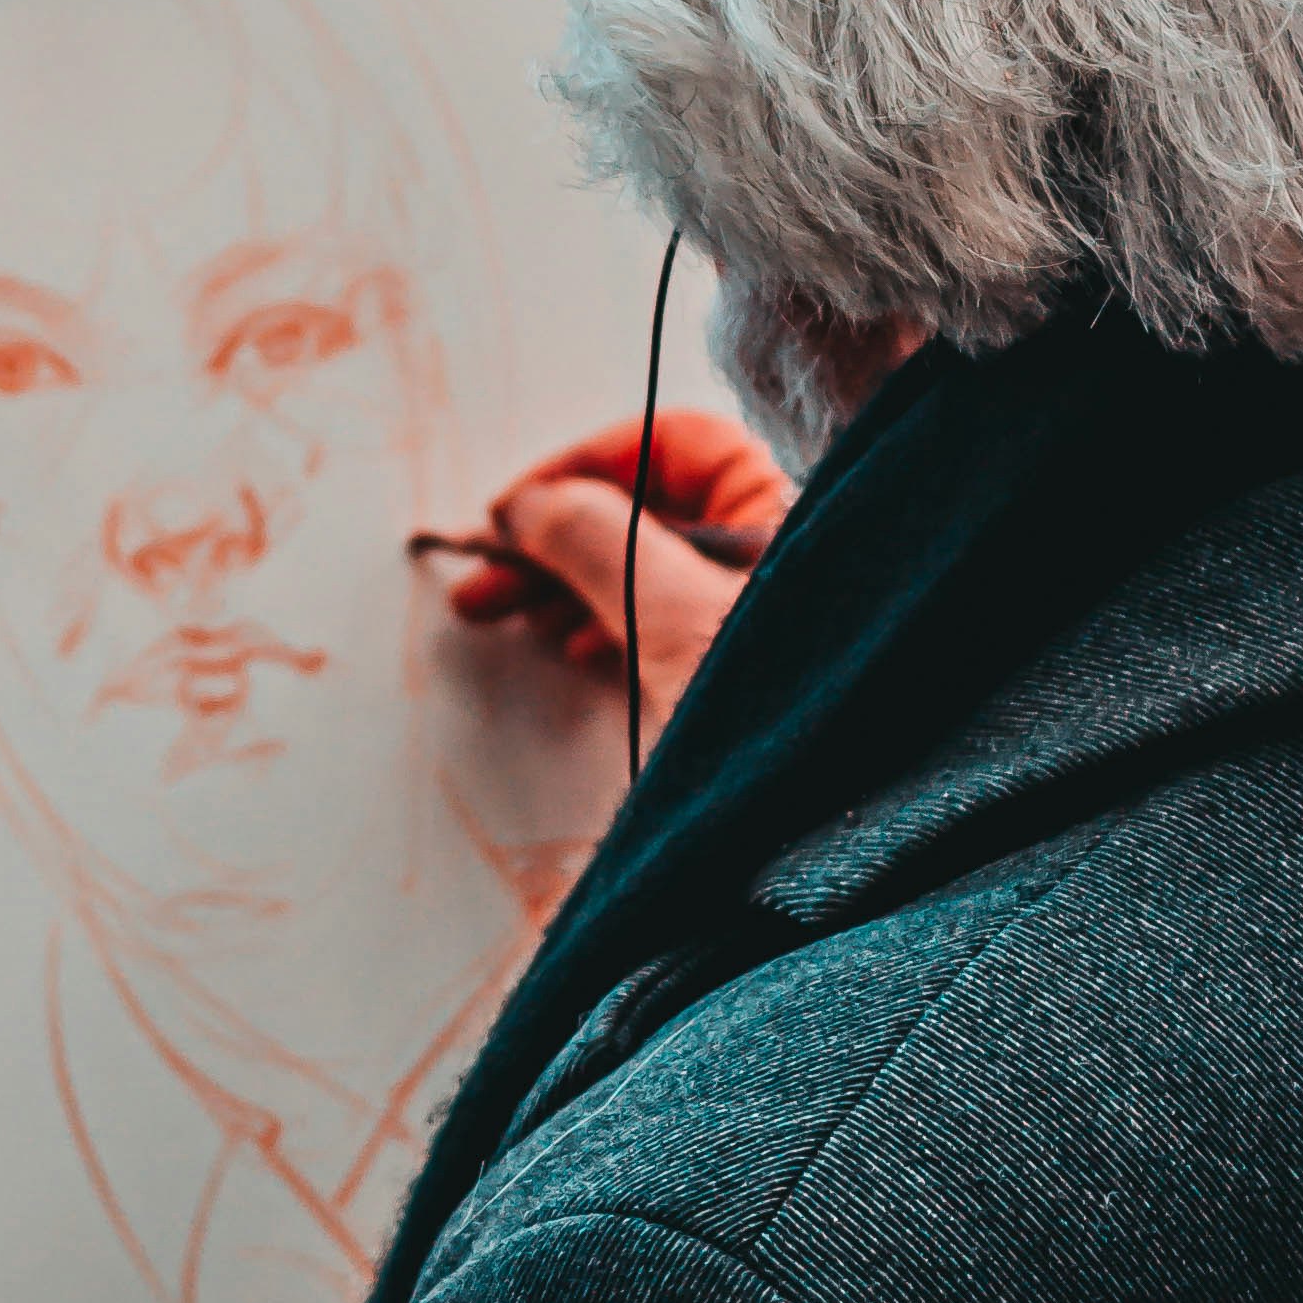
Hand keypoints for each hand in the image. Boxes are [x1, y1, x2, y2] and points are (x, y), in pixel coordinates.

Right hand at [440, 408, 792, 733]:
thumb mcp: (676, 622)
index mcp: (790, 519)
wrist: (820, 856)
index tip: (517, 511)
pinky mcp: (741, 687)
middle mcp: (781, 562)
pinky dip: (606, 629)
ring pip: (647, 573)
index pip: (681, 445)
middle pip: (652, 510)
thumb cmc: (780, 732)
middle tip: (482, 573)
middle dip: (558, 534)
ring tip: (497, 611)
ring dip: (565, 583)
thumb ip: (600, 543)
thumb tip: (534, 501)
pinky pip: (662, 631)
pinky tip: (570, 651)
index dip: (590, 465)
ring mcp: (760, 627)